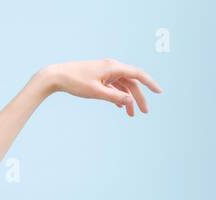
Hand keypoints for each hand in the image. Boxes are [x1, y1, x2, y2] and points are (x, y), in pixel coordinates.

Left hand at [39, 58, 162, 115]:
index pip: (137, 74)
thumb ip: (114, 96)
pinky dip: (118, 96)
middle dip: (138, 98)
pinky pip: (113, 87)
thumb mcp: (96, 92)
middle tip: (144, 112)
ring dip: (127, 100)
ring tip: (130, 115)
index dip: (150, 83)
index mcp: (113, 67)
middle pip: (131, 83)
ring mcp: (105, 72)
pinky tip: (120, 107)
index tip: (159, 92)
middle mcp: (112, 67)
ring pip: (122, 86)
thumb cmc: (75, 82)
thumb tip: (130, 100)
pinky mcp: (99, 77)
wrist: (56, 76)